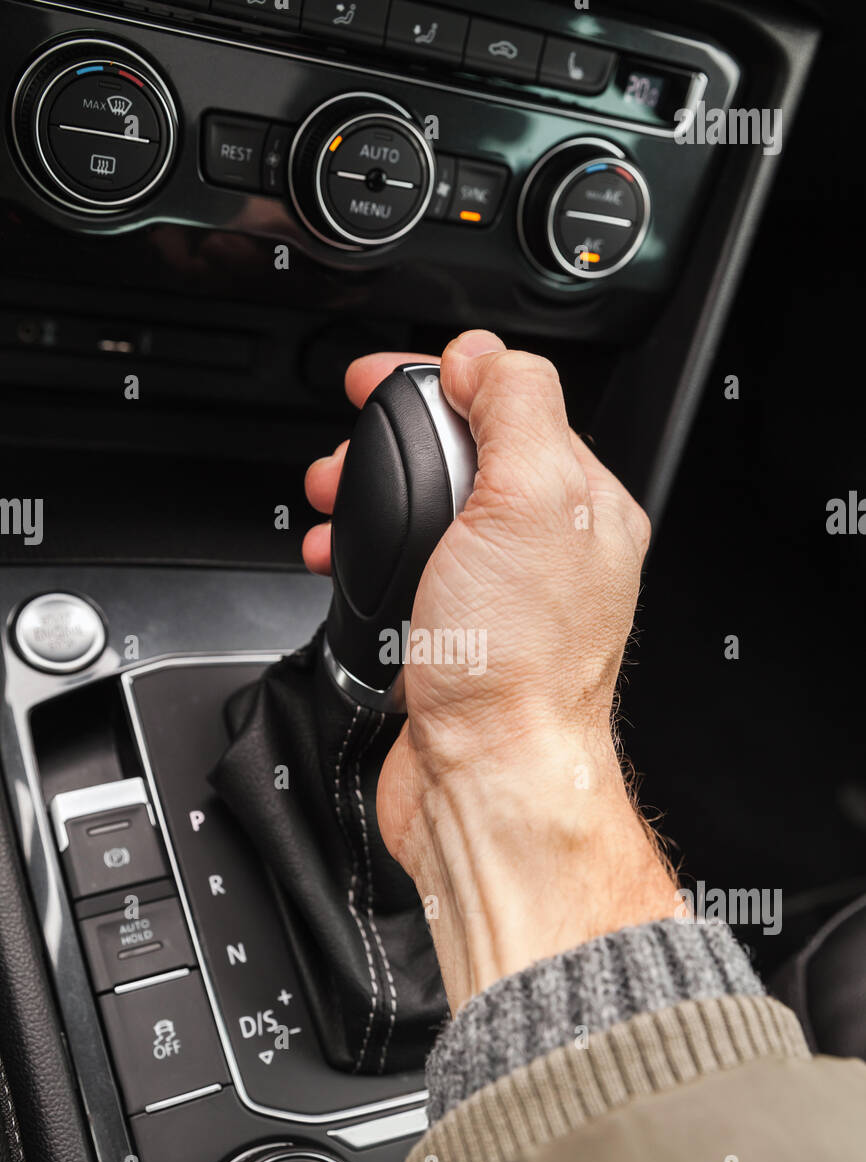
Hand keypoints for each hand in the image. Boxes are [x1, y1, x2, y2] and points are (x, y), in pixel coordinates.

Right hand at [305, 329, 678, 1011]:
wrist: (483, 779)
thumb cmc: (515, 667)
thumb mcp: (529, 500)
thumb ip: (515, 407)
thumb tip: (481, 357)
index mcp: (580, 504)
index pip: (513, 404)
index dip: (441, 378)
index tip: (380, 379)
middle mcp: (545, 550)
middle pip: (463, 457)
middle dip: (391, 442)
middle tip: (341, 452)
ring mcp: (497, 597)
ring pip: (427, 516)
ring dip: (368, 498)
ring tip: (328, 506)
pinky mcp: (453, 637)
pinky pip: (404, 573)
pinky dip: (362, 557)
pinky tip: (337, 563)